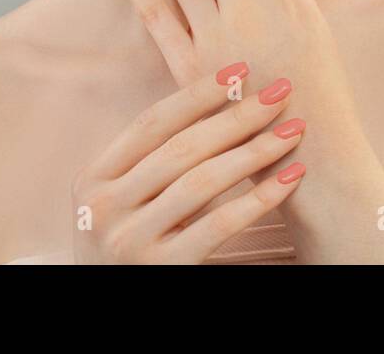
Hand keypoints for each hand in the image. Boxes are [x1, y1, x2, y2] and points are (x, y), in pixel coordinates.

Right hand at [70, 62, 305, 263]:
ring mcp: (129, 241)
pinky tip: (288, 179)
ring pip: (202, 182)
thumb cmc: (130, 251)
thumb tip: (216, 105)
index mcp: (91, 181)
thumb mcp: (120, 203)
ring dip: (254, 151)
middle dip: (237, 116)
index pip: (151, 124)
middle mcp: (103, 209)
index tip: (240, 70)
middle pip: (181, 148)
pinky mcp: (160, 270)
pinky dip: (258, 198)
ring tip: (292, 131)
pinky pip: (218, 224)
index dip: (197, 94)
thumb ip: (148, 165)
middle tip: (281, 92)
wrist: (110, 312)